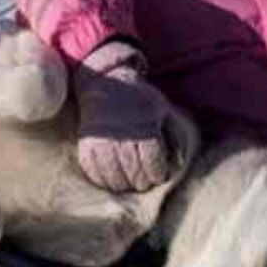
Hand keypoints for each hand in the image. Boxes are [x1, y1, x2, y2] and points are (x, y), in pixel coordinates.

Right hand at [72, 40, 171, 192]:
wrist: (105, 82)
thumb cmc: (138, 99)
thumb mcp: (162, 109)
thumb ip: (174, 133)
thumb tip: (180, 159)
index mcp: (145, 130)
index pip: (152, 163)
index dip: (156, 174)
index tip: (157, 177)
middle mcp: (124, 138)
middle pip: (134, 172)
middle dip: (141, 182)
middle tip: (143, 184)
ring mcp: (103, 143)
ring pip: (114, 176)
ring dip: (122, 184)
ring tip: (127, 184)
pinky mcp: (86, 145)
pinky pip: (93, 170)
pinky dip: (101, 179)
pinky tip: (109, 180)